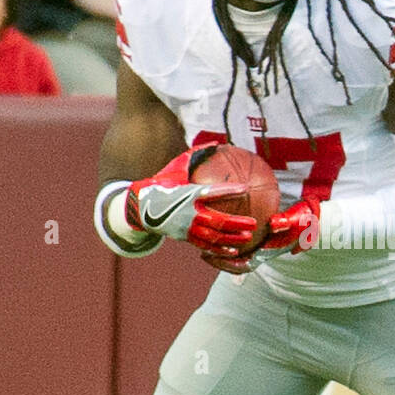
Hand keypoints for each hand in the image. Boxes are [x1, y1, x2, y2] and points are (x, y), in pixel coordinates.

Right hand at [126, 148, 253, 245]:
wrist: (141, 206)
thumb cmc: (162, 183)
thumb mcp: (176, 167)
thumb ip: (196, 155)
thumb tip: (217, 142)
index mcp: (187, 193)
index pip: (210, 192)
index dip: (228, 190)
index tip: (245, 188)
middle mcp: (187, 212)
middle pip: (216, 220)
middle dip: (236, 223)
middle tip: (254, 224)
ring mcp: (186, 227)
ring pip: (212, 237)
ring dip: (232, 239)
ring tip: (248, 238)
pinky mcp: (184, 237)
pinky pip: (204, 246)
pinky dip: (219, 249)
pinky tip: (234, 251)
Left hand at [200, 200, 321, 274]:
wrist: (311, 218)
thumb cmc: (304, 219)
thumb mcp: (297, 220)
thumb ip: (286, 222)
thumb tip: (274, 224)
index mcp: (269, 251)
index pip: (245, 265)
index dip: (228, 265)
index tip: (213, 257)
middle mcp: (262, 252)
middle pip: (236, 264)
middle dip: (219, 261)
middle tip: (203, 253)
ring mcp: (260, 246)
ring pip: (236, 255)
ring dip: (221, 253)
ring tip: (205, 245)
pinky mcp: (259, 238)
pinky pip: (240, 244)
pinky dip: (228, 242)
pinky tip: (218, 232)